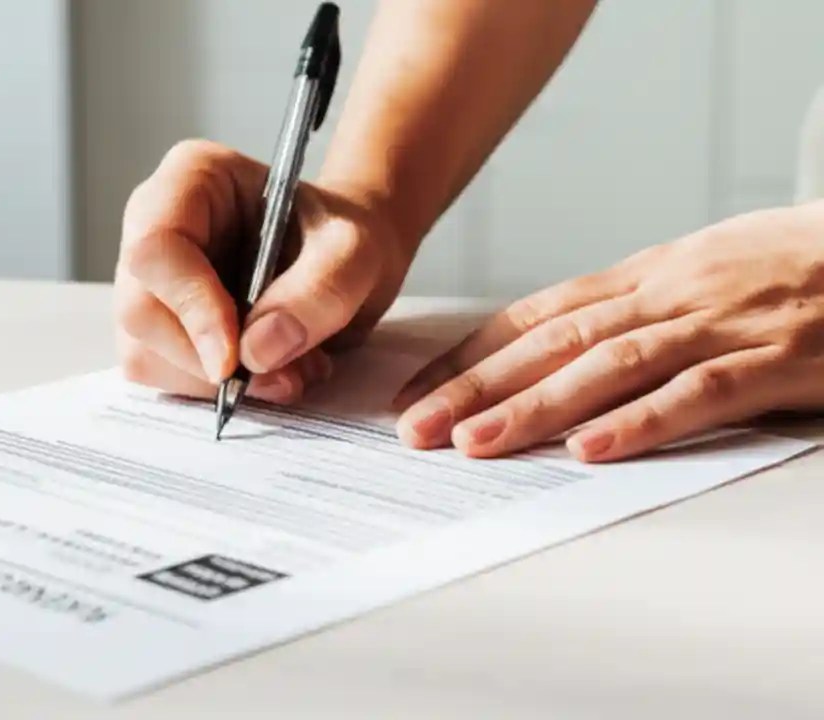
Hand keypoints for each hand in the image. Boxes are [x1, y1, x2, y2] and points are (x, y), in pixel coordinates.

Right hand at [115, 140, 410, 402]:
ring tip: (288, 371)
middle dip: (206, 359)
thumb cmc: (340, 237)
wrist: (343, 261)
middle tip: (280, 375)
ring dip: (216, 384)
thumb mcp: (355, 251)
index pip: (156, 249)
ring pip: (145, 354)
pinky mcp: (159, 330)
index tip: (234, 359)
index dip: (189, 307)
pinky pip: (165, 377)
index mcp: (190, 180)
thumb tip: (257, 350)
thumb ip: (319, 291)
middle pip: (140, 311)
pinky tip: (268, 374)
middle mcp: (153, 227)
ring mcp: (150, 283)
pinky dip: (216, 393)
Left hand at [394, 202, 823, 461]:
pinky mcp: (777, 358)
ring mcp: (721, 323)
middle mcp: (669, 294)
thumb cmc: (795, 264)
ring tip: (474, 443)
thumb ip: (632, 312)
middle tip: (414, 428)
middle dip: (475, 387)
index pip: (535, 316)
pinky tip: (592, 450)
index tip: (416, 391)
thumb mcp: (700, 274)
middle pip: (553, 342)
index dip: (470, 355)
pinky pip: (700, 392)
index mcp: (646, 276)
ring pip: (609, 365)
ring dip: (535, 406)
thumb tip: (555, 353)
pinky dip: (642, 421)